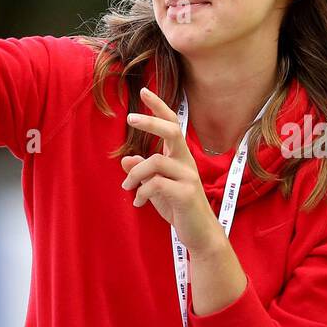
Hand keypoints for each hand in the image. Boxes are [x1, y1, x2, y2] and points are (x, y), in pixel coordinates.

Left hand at [122, 87, 224, 252]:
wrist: (199, 234)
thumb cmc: (179, 208)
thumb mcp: (156, 189)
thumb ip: (143, 173)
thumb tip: (126, 160)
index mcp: (180, 158)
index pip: (172, 125)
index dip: (159, 108)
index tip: (144, 92)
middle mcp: (186, 163)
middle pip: (172, 131)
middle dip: (150, 122)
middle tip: (130, 118)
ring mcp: (188, 177)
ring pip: (154, 161)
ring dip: (134, 175)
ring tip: (127, 188)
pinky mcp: (185, 193)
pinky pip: (155, 184)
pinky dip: (141, 193)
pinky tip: (138, 204)